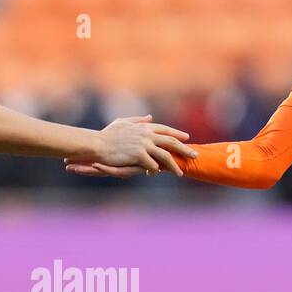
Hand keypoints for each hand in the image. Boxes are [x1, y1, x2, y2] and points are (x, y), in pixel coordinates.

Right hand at [77, 115, 193, 175]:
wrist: (97, 144)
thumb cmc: (107, 135)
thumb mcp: (123, 123)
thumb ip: (138, 120)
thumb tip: (150, 117)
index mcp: (144, 127)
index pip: (165, 130)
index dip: (177, 134)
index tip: (187, 138)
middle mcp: (146, 134)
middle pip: (170, 142)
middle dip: (184, 149)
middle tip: (195, 155)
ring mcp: (143, 144)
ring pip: (165, 156)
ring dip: (174, 165)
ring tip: (180, 173)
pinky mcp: (139, 155)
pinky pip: (152, 164)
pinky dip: (155, 169)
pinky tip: (158, 174)